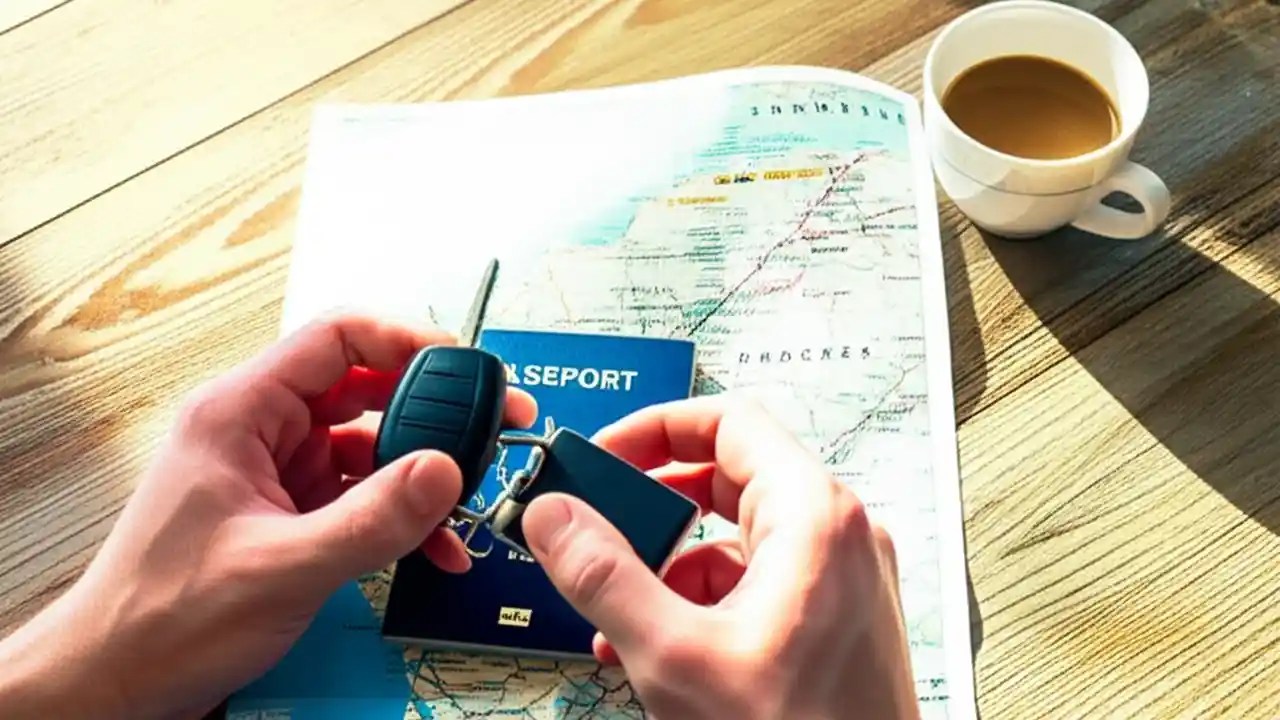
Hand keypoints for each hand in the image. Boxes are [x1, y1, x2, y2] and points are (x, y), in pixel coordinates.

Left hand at [0, 314, 535, 719]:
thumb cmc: (165, 620)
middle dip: (433, 409)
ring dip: (423, 471)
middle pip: (363, 390)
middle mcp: (260, 432)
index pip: (333, 341)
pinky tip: (437, 545)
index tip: (463, 366)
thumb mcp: (282, 568)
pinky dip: (401, 515)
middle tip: (492, 424)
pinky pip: (362, 495)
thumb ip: (371, 520)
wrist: (121, 682)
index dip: (404, 341)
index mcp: (239, 414)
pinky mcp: (290, 513)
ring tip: (473, 492)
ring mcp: (277, 473)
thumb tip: (444, 470)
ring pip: (370, 446)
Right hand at [519, 395, 917, 719]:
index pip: (728, 420)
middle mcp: (839, 534)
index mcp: (815, 517)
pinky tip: (660, 645)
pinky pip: (758, 580)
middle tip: (596, 529)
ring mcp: (842, 577)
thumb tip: (556, 517)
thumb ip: (603, 576)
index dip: (654, 428)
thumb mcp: (674, 657)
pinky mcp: (835, 616)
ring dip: (671, 564)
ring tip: (618, 613)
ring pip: (739, 536)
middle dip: (651, 507)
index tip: (601, 456)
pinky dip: (704, 598)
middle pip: (729, 476)